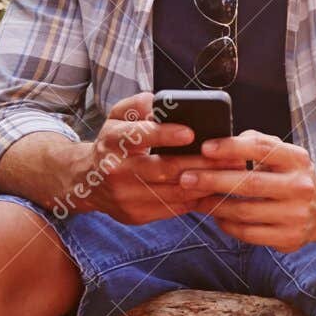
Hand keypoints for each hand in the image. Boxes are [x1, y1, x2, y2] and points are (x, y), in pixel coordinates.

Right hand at [70, 92, 240, 225]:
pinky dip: (196, 199)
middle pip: (164, 168)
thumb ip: (138, 104)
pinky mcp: (135, 214)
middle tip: (230, 157)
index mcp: (113, 140)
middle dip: (201, 162)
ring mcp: (125, 195)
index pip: (140, 136)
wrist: (86, 180)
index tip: (191, 132)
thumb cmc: (113, 143)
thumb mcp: (118, 116)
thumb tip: (159, 101)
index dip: (165, 134)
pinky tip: (213, 189)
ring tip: (229, 173)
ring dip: (205, 183)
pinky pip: (172, 209)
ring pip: (173, 191)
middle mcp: (116, 170)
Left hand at [179, 130, 315, 251]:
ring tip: (196, 199)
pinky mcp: (289, 237)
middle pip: (250, 183)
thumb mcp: (284, 155)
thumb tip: (220, 141)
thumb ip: (257, 143)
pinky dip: (227, 224)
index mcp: (298, 160)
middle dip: (213, 180)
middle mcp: (301, 186)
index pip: (262, 148)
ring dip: (214, 205)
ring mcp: (296, 214)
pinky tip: (217, 216)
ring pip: (245, 211)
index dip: (232, 147)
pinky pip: (248, 233)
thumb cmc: (291, 177)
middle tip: (185, 178)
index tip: (205, 148)